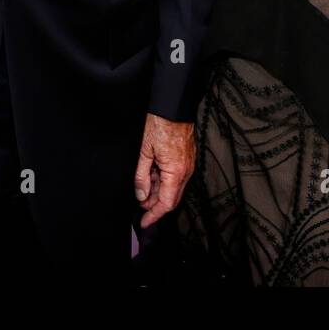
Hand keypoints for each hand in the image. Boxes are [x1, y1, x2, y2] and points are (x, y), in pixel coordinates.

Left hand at [133, 114, 194, 228]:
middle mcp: (185, 171)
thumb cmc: (160, 124)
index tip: (144, 222)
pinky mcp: (187, 159)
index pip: (166, 203)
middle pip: (171, 198)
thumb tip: (141, 195)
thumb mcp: (144, 151)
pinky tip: (152, 176)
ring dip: (158, 192)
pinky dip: (164, 181)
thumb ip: (142, 176)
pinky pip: (176, 177)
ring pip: (173, 188)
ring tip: (143, 188)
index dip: (154, 215)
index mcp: (176, 172)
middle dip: (155, 205)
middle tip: (140, 206)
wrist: (174, 107)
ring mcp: (188, 165)